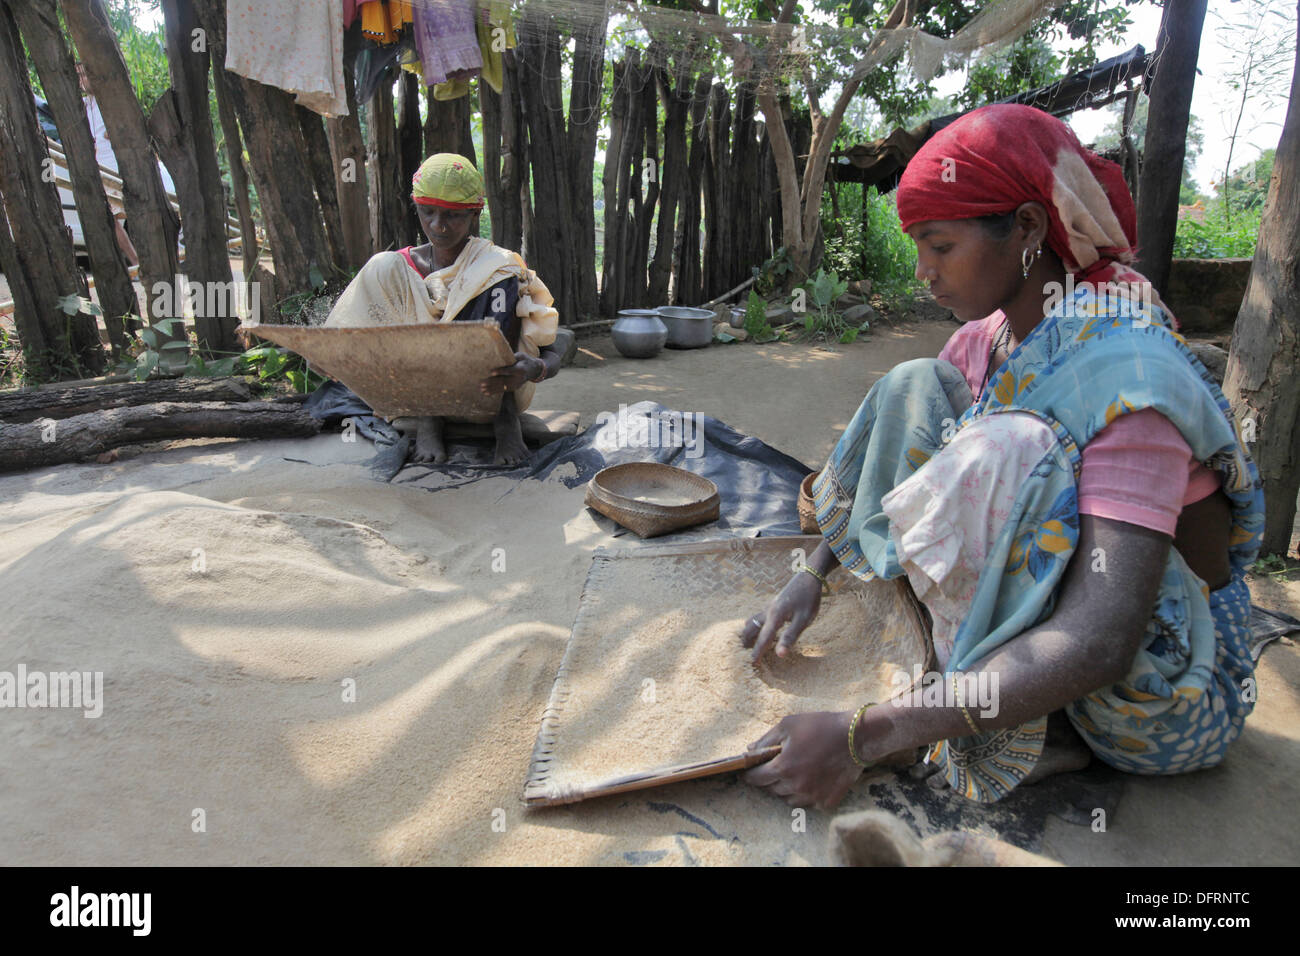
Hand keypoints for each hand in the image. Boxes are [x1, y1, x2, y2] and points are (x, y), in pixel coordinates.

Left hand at [480, 352, 542, 395]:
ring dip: (491, 388)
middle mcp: (519, 379)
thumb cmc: (524, 360)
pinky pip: (503, 390)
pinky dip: (494, 392)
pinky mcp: (514, 388)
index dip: (501, 371)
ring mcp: (516, 385)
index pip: (509, 371)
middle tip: (482, 383)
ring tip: (482, 389)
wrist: (534, 370)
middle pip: (504, 380)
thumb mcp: (521, 356)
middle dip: (492, 382)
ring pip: (502, 387)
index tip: (491, 372)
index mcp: (521, 369)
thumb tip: (500, 354)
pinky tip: (486, 393)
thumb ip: (512, 357)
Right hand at [740, 570, 821, 661]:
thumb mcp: (804, 620)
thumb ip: (791, 637)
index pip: (764, 639)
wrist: (808, 577)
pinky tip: (758, 629)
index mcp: (775, 617)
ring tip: (744, 643)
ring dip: (747, 632)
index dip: (758, 652)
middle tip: (742, 655)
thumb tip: (780, 654)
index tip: (752, 664)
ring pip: (752, 621)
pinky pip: (758, 617)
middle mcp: (768, 612)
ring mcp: (769, 607)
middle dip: (746, 641)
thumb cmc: (809, 599)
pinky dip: (753, 625)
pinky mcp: (773, 605)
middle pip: (751, 628)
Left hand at [743, 711, 861, 810]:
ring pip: (788, 799)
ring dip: (785, 789)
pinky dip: (804, 794)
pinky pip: (808, 803)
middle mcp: (796, 787)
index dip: (749, 775)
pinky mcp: (827, 802)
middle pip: (771, 789)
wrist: (855, 736)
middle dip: (768, 779)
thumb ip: (765, 740)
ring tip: (791, 774)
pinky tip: (809, 780)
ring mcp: (812, 797)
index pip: (757, 778)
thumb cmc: (820, 726)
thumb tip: (749, 751)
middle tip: (771, 768)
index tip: (746, 772)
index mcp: (783, 768)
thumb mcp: (788, 725)